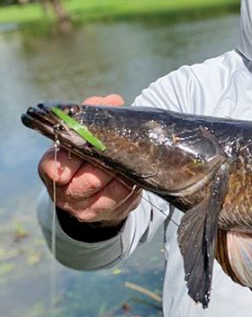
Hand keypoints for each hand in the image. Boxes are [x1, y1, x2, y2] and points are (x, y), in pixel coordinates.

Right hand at [37, 94, 141, 226]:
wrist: (96, 188)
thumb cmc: (87, 153)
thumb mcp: (84, 134)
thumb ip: (92, 117)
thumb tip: (111, 101)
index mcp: (53, 169)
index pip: (53, 167)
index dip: (68, 160)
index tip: (84, 148)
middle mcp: (65, 193)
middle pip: (87, 182)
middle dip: (105, 165)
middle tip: (116, 150)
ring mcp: (86, 209)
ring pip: (109, 194)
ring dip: (123, 176)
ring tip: (129, 161)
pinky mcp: (108, 215)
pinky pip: (125, 202)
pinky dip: (132, 187)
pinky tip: (135, 175)